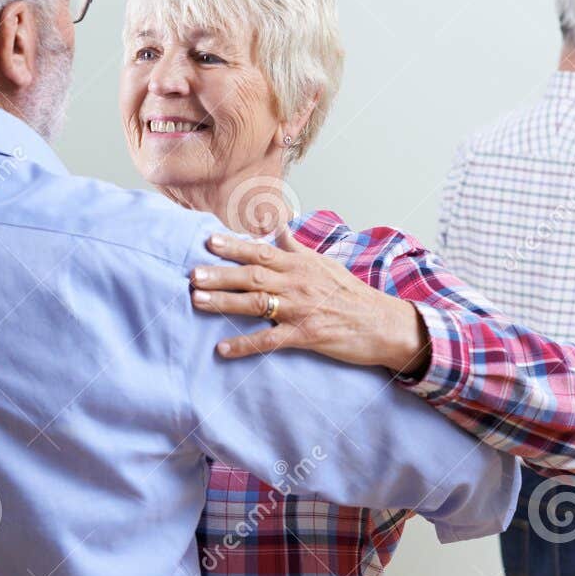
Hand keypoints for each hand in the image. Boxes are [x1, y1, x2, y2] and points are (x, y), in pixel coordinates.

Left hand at [190, 230, 428, 371]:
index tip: (209, 241)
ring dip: (225, 303)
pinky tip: (222, 348)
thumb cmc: (350, 294)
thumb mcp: (324, 263)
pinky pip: (270, 340)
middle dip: (221, 274)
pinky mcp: (306, 336)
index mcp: (300, 265)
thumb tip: (277, 227)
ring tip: (197, 301)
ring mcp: (301, 310)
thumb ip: (295, 247)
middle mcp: (297, 284)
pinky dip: (245, 345)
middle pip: (252, 276)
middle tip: (192, 274)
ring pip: (256, 304)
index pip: (261, 252)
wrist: (382, 322)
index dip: (234, 246)